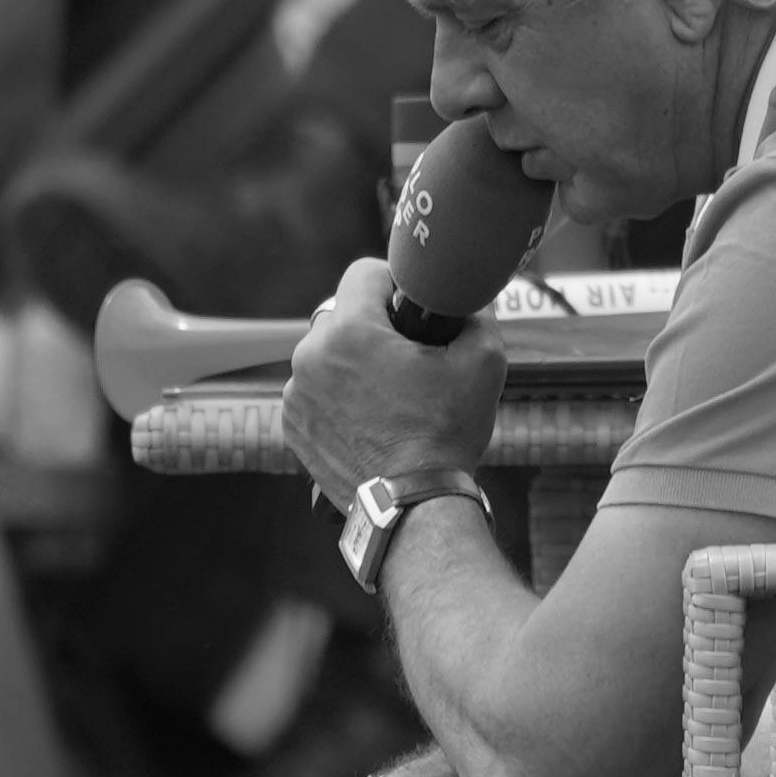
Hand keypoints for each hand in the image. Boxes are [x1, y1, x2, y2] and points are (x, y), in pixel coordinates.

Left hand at [282, 256, 502, 501]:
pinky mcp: (291, 424)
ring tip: (389, 396)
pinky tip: (368, 419)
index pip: (363, 272)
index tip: (412, 306)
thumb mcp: (484, 363)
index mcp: (350, 331)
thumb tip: (469, 298)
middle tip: (408, 358)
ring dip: (353, 364)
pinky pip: (314, 391)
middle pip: (343, 315)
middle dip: (374, 328)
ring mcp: (296, 393)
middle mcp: (310, 356)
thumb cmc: (446, 433)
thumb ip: (476, 315)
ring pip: (326, 354)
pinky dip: (337, 397)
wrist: (412, 504)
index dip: (394, 281)